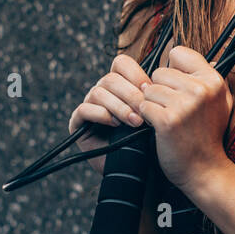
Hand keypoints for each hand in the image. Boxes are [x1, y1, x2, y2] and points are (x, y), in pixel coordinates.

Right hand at [68, 53, 152, 173]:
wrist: (139, 169)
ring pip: (98, 92)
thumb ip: (153, 94)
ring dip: (119, 106)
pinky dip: (101, 114)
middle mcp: (104, 93)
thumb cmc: (150, 140)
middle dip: (130, 94)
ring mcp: (90, 107)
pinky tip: (115, 124)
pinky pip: (84, 109)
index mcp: (122, 85)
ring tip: (135, 122)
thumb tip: (156, 82)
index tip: (150, 90)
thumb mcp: (155, 113)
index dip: (135, 74)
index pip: (121, 64)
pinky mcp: (78, 124)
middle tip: (144, 111)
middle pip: (111, 78)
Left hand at [137, 45, 233, 192]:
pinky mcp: (168, 120)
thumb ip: (205, 76)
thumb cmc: (207, 135)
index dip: (173, 71)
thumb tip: (179, 53)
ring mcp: (185, 105)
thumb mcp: (219, 101)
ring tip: (168, 120)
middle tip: (174, 110)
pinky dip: (147, 118)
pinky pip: (143, 106)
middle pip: (160, 72)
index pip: (178, 54)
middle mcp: (201, 89)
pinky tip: (160, 129)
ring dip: (152, 105)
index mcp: (214, 80)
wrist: (205, 169)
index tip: (177, 88)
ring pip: (149, 89)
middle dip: (160, 90)